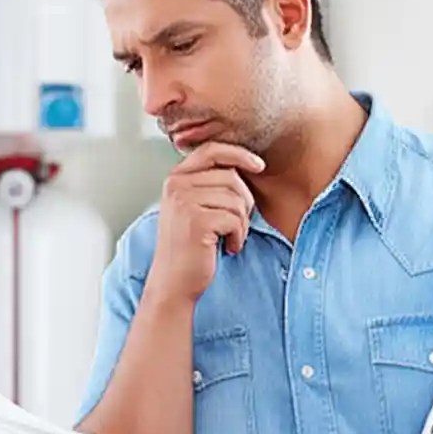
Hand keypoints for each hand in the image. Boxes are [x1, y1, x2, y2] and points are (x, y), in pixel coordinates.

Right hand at [145, 142, 264, 303]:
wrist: (173, 283)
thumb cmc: (189, 247)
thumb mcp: (193, 207)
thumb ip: (210, 184)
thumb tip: (245, 165)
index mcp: (175, 178)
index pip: (212, 150)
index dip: (239, 154)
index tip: (259, 166)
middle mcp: (176, 185)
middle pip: (231, 176)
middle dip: (244, 202)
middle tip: (236, 225)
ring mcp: (184, 202)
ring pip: (236, 199)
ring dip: (241, 223)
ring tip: (229, 238)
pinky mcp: (196, 221)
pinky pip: (235, 219)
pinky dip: (239, 236)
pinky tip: (228, 247)